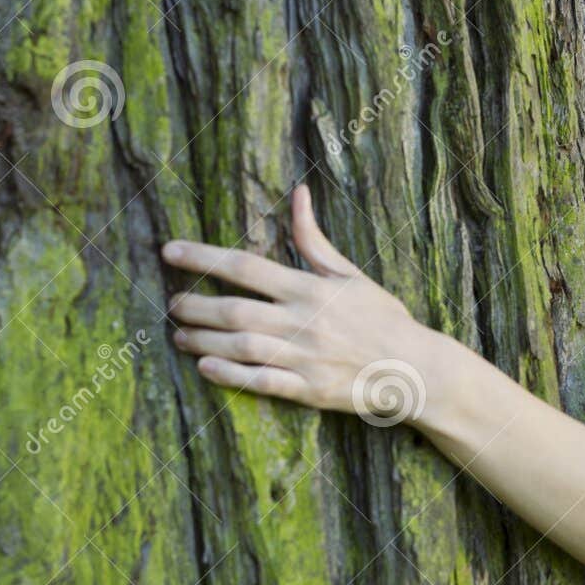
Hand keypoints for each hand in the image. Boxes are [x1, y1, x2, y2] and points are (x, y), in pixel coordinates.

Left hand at [162, 182, 432, 424]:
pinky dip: (229, 375)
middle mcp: (303, 322)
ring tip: (180, 335)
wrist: (414, 368)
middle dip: (195, 305)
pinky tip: (205, 366)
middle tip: (172, 303)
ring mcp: (304, 358)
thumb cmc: (382, 317)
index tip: (170, 252)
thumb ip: (314, 239)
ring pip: (240, 346)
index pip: (246, 266)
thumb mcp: (350, 274)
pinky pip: (260, 381)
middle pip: (234, 310)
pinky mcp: (308, 390)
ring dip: (202, 339)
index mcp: (311, 289)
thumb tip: (298, 194)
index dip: (203, 257)